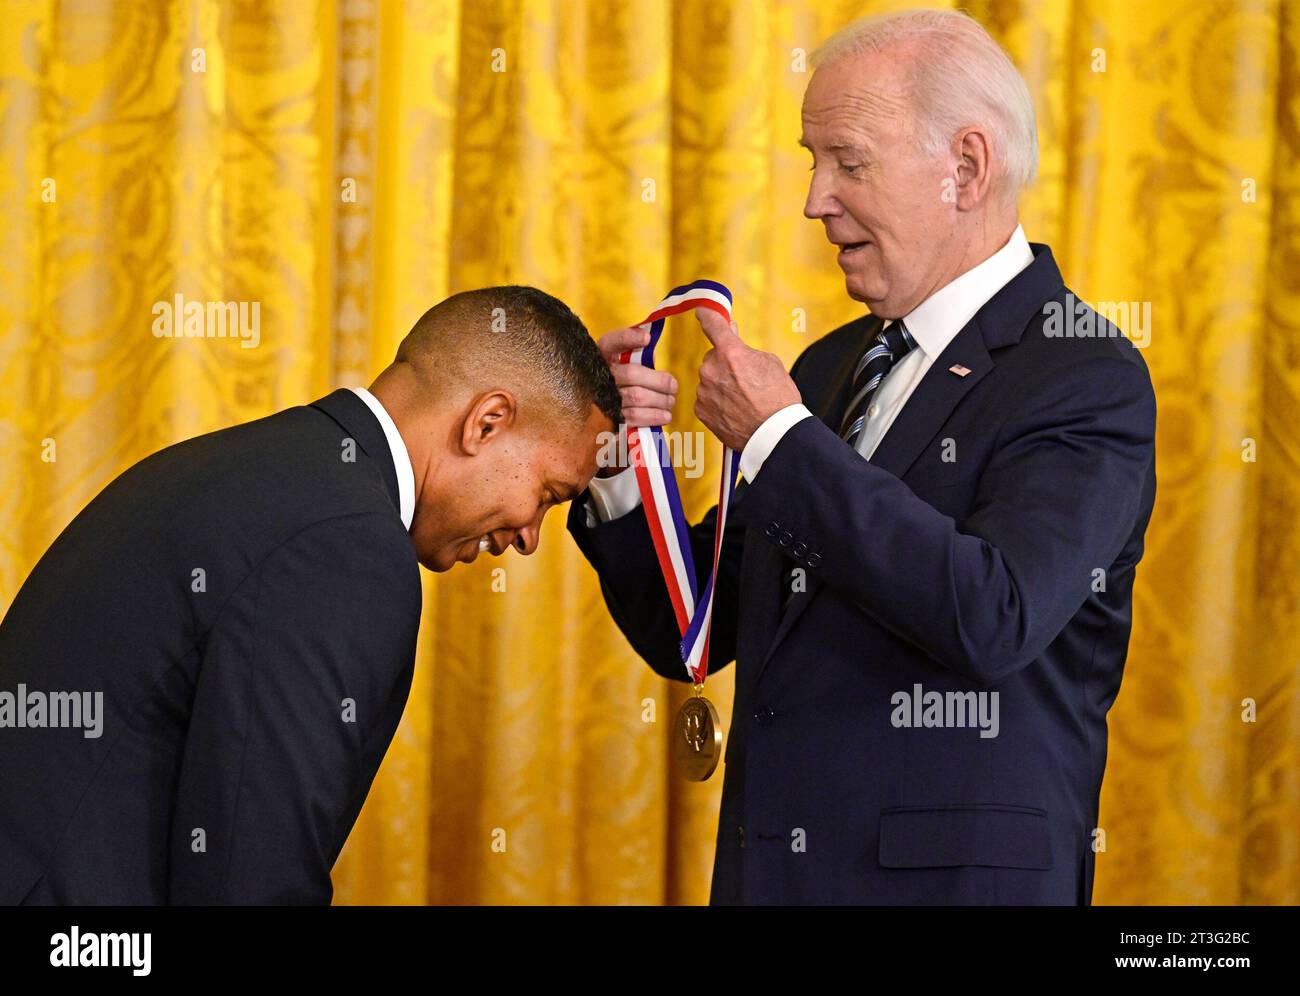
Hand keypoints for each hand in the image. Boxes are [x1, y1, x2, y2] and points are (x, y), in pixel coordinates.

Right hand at [595, 325, 679, 475]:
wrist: (600, 411)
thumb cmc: (620, 382)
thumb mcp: (624, 363)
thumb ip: (637, 355)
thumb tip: (650, 347)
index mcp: (602, 357)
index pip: (611, 342)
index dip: (628, 338)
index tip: (647, 338)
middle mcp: (599, 376)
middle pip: (631, 374)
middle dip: (659, 381)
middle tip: (673, 386)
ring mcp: (603, 399)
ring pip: (636, 396)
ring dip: (660, 400)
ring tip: (670, 401)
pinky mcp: (610, 419)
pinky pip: (634, 417)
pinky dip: (654, 416)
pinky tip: (665, 415)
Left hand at [695, 309, 800, 451]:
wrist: (773, 434)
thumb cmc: (778, 398)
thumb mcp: (769, 363)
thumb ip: (745, 347)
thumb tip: (730, 332)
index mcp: (730, 353)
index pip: (712, 324)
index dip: (707, 315)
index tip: (701, 311)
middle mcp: (712, 369)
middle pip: (713, 358)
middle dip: (724, 363)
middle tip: (745, 379)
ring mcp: (704, 391)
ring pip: (709, 379)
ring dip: (720, 384)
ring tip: (742, 399)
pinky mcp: (700, 410)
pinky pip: (706, 398)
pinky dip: (716, 401)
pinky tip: (733, 410)